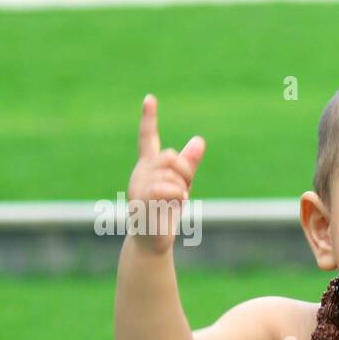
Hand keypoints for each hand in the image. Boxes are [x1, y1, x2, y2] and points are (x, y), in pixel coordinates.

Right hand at [125, 94, 205, 253]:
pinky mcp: (142, 199)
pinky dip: (178, 195)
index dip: (149, 119)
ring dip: (182, 187)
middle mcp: (140, 172)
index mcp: (148, 167)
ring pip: (172, 172)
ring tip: (174, 202)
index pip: (147, 139)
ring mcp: (139, 185)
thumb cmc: (165, 213)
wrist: (153, 241)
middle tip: (182, 191)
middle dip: (184, 172)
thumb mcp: (182, 185)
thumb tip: (199, 140)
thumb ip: (189, 164)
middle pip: (171, 156)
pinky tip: (175, 203)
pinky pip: (168, 187)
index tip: (149, 98)